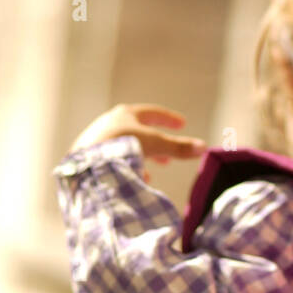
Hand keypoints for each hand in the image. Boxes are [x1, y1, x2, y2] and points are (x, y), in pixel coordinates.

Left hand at [70, 105, 206, 181]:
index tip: (183, 124)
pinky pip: (112, 160)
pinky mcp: (88, 157)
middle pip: (138, 131)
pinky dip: (126, 168)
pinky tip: (131, 180)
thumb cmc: (122, 147)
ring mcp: (97, 139)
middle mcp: (109, 122)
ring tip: (151, 172)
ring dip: (140, 158)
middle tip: (168, 157)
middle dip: (156, 145)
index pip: (152, 113)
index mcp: (125, 114)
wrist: (88, 162)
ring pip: (124, 147)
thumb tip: (203, 147)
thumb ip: (178, 147)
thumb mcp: (155, 145)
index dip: (169, 119)